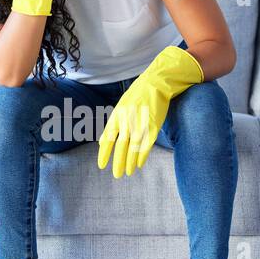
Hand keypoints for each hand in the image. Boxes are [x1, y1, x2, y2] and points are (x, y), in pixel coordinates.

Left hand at [98, 45, 204, 177]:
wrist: (157, 83)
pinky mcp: (153, 126)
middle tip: (116, 175)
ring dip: (129, 162)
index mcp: (117, 116)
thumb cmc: (138, 95)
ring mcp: (141, 123)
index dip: (104, 153)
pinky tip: (139, 165)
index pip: (108, 138)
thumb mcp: (121, 106)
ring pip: (133, 148)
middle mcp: (127, 121)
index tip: (101, 166)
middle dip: (118, 163)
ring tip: (127, 172)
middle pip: (120, 147)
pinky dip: (142, 156)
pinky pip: (146, 145)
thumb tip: (103, 140)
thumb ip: (113, 124)